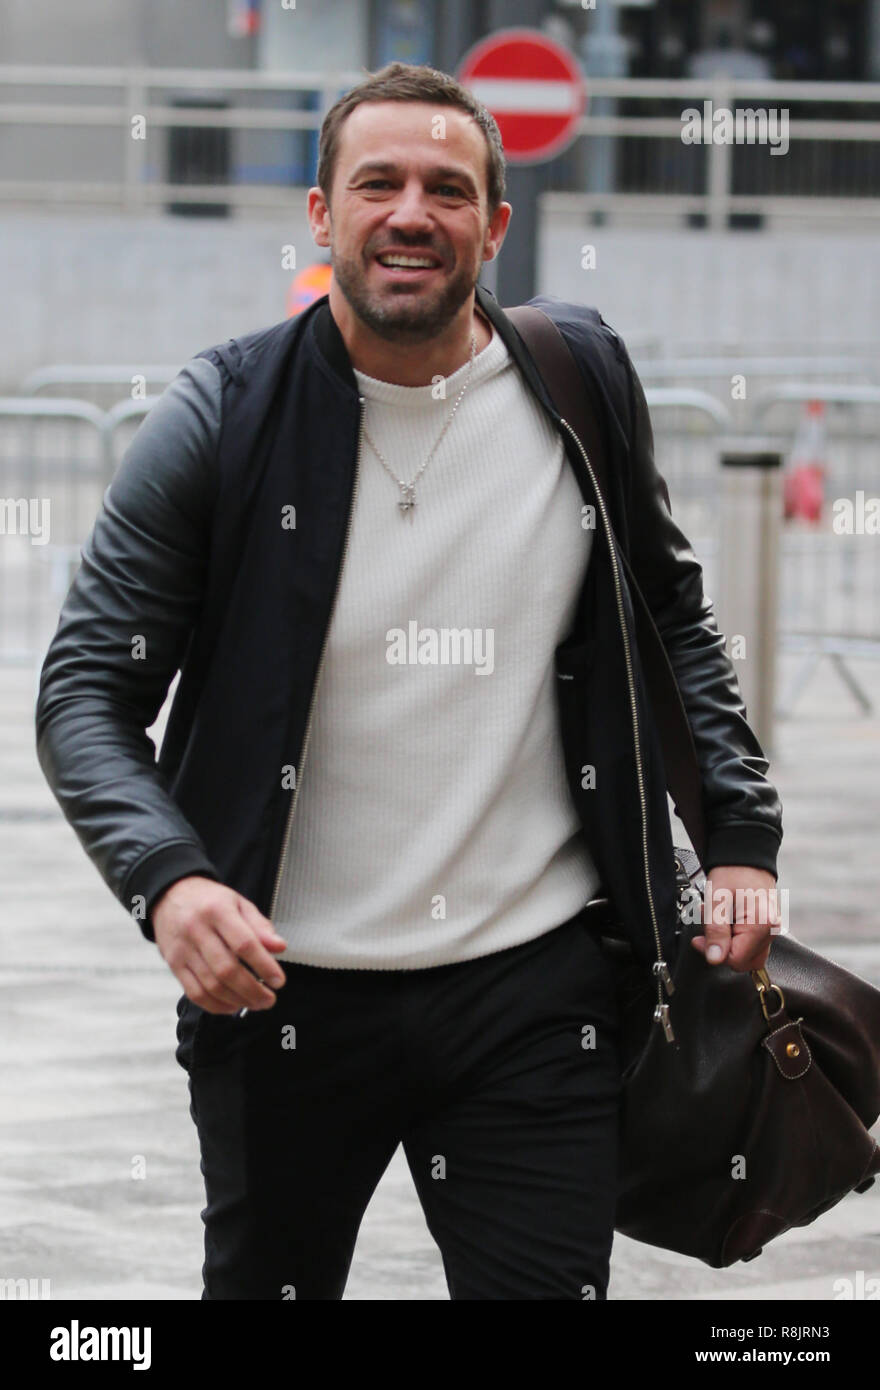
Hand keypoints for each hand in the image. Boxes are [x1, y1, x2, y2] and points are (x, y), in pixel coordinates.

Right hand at [152, 875, 287, 1012]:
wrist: (170, 895)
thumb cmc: (210, 901)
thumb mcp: (239, 903)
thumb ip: (260, 926)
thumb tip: (279, 947)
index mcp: (218, 910)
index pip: (244, 943)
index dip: (264, 965)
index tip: (278, 981)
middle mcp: (197, 930)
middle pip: (226, 969)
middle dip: (252, 990)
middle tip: (269, 999)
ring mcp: (182, 950)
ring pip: (211, 985)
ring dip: (237, 1000)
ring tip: (256, 1003)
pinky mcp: (173, 965)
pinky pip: (194, 993)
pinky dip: (216, 1005)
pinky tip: (232, 1006)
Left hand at [690, 865, 779, 972]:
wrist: (746, 855)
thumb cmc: (732, 872)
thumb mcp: (716, 901)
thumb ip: (716, 932)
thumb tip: (715, 959)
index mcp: (761, 925)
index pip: (736, 959)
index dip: (715, 953)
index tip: (700, 940)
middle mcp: (771, 930)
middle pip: (744, 961)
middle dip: (721, 949)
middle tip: (706, 930)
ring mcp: (771, 929)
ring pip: (747, 954)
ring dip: (727, 942)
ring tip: (716, 920)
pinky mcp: (767, 926)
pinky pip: (751, 943)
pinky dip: (735, 937)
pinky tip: (726, 921)